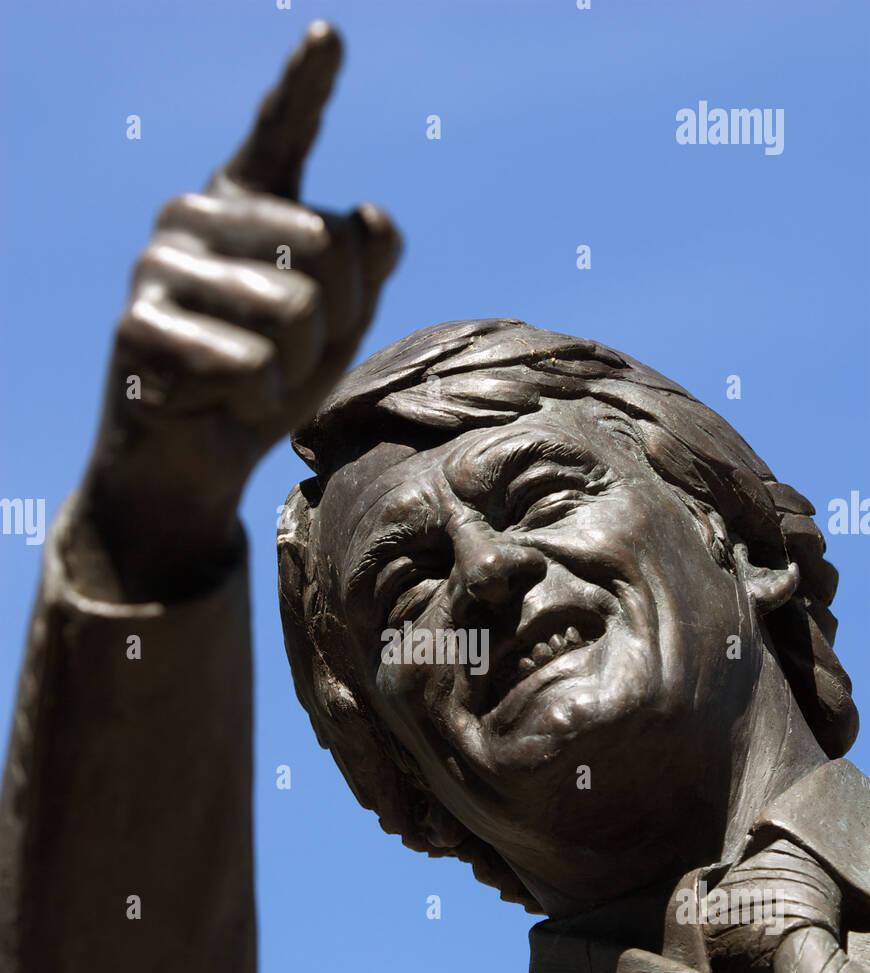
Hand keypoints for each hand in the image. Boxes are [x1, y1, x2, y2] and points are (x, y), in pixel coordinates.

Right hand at [73, 21, 399, 599]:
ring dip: (291, 370)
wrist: (196, 462)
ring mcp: (159, 263)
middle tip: (286, 358)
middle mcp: (195, 214)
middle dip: (331, 321)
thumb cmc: (267, 385)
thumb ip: (364, 270)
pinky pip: (245, 361)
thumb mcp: (334, 329)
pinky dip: (251, 401)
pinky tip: (215, 402)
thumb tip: (372, 214)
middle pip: (324, 244)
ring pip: (291, 309)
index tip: (331, 34)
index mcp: (245, 204)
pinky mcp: (138, 323)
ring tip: (251, 380)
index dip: (306, 84)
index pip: (281, 132)